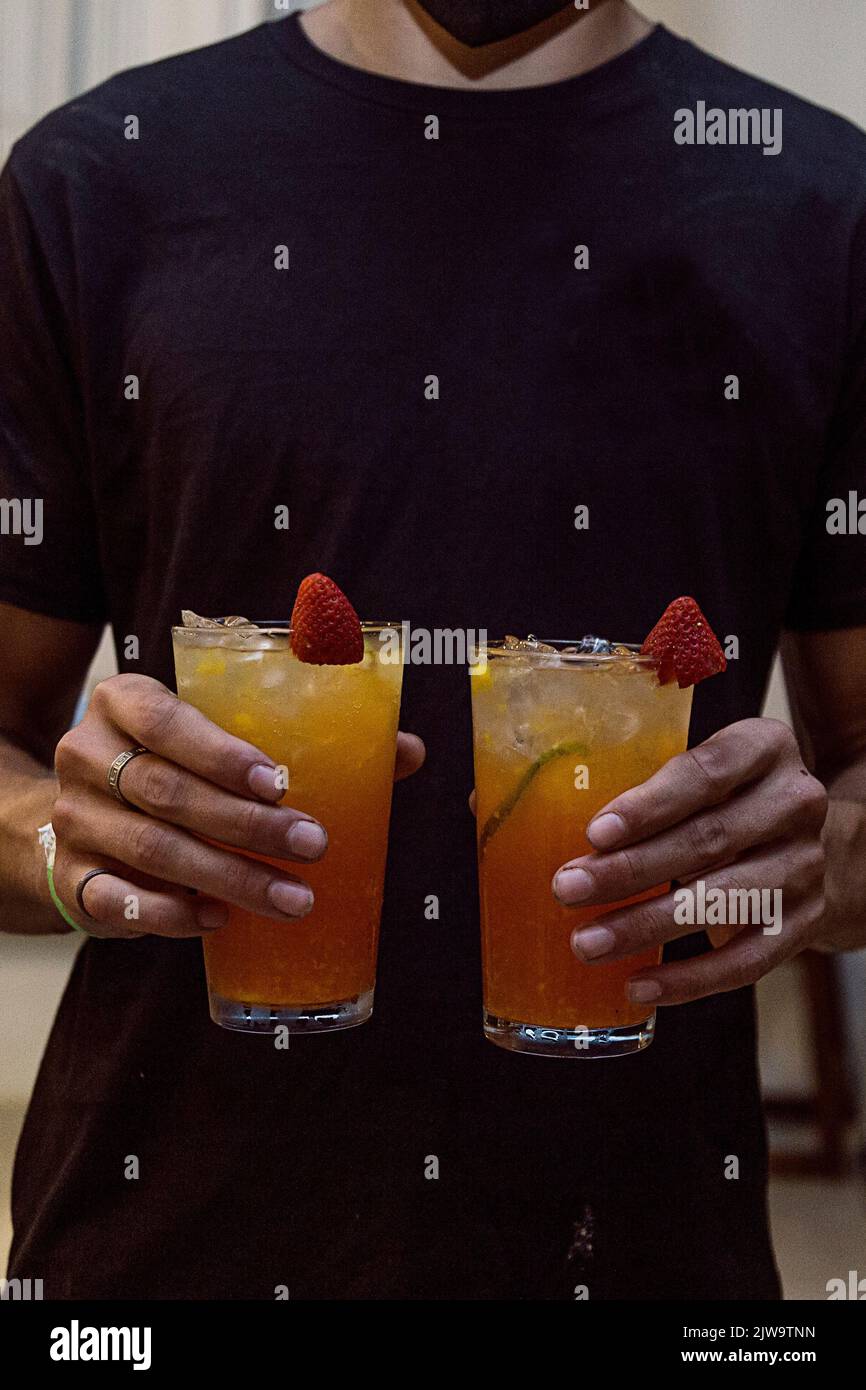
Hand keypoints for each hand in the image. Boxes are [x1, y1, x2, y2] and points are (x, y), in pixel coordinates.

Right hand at [51, 674, 423, 938]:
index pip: (167, 720)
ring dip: (228, 877)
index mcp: (123, 701)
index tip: (282, 782)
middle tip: (312, 845)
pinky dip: (169, 914)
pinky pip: (114, 900)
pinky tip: (217, 920)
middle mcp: (87, 754)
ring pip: (152, 849)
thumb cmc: (177, 766)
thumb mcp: (220, 740)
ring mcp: (73, 818)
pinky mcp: (69, 877)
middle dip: (246, 825)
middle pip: (168, 791)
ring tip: (293, 898)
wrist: (84, 815)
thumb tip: (407, 750)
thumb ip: (306, 738)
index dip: (222, 753)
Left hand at [552, 719, 828, 1005]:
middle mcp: (795, 802)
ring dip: (648, 926)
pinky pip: (747, 961)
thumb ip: (638, 785)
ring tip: (587, 943)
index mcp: (764, 747)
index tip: (595, 833)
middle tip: (568, 889)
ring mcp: (806, 865)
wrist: (816, 843)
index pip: (707, 772)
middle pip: (709, 840)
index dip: (649, 805)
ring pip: (723, 901)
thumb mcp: (699, 771)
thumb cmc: (726, 799)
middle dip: (630, 870)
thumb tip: (521, 815)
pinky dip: (689, 979)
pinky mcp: (805, 922)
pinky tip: (638, 984)